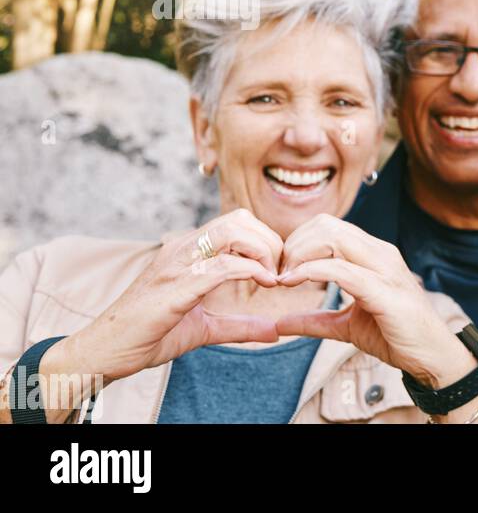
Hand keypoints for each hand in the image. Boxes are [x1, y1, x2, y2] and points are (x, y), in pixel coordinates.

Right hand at [42, 209, 281, 409]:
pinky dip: (250, 271)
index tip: (276, 271)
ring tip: (270, 279)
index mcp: (187, 252)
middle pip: (239, 219)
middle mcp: (181, 249)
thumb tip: (275, 330)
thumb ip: (239, 326)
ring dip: (262, 252)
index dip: (266, 241)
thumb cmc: (149, 335)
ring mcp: (176, 264)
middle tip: (278, 273)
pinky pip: (220, 266)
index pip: (236, 223)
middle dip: (270, 242)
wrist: (105, 351)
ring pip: (231, 233)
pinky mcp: (174, 287)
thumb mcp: (204, 329)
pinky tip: (262, 284)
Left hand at [274, 215, 477, 391]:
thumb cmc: (395, 335)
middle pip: (327, 225)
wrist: (431, 356)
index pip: (328, 227)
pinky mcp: (384, 290)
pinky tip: (293, 283)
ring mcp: (385, 269)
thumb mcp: (346, 326)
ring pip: (333, 238)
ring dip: (300, 254)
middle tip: (279, 274)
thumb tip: (279, 323)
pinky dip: (311, 271)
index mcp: (373, 255)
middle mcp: (380, 253)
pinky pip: (341, 268)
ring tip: (284, 279)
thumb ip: (314, 320)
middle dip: (294, 245)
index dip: (298, 242)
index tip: (281, 270)